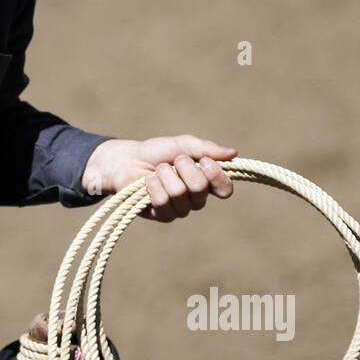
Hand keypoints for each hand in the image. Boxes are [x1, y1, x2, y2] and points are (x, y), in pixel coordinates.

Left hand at [81, 135, 236, 221]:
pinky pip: (163, 203)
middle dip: (184, 168)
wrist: (127, 160)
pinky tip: (148, 180)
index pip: (225, 189)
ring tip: (158, 170)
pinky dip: (154, 186)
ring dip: (166, 175)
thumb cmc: (156, 152)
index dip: (217, 176)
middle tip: (173, 161)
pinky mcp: (162, 215)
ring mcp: (180, 209)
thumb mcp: (182, 144)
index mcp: (206, 181)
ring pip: (179, 194)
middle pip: (200, 189)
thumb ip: (206, 148)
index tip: (202, 160)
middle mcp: (196, 198)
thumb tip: (233, 153)